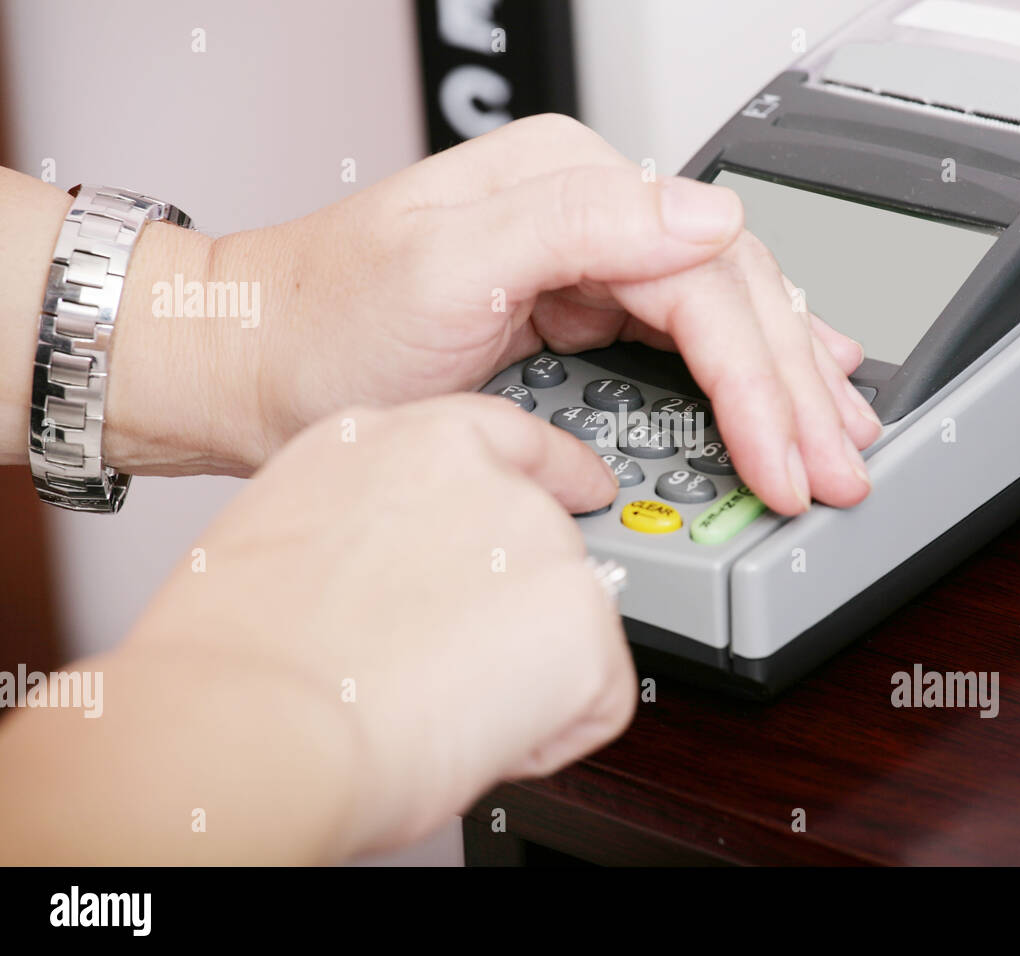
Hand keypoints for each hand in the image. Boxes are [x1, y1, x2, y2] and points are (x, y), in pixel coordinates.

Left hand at [110, 114, 879, 513]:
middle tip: (844, 467)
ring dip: (788, 382)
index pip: (704, 280)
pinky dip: (740, 375)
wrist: (252, 365)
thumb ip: (580, 226)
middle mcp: (589, 213)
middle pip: (730, 296)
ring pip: (721, 317)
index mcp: (569, 182)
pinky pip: (681, 341)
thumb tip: (711, 217)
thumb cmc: (324, 325)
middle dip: (794, 391)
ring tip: (844, 431)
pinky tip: (784, 385)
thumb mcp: (444, 266)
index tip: (789, 460)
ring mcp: (585, 262)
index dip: (759, 378)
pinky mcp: (574, 311)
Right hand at [111, 394, 633, 859]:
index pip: (511, 440)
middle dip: (509, 612)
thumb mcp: (293, 530)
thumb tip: (403, 570)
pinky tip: (475, 733)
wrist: (251, 718)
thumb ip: (374, 525)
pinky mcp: (582, 616)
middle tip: (435, 664)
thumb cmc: (240, 652)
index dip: (550, 477)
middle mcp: (486, 475)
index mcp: (406, 440)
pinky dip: (551, 731)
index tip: (581, 489)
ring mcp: (542, 539)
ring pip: (572, 621)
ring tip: (436, 702)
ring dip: (526, 670)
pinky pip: (598, 693)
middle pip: (541, 544)